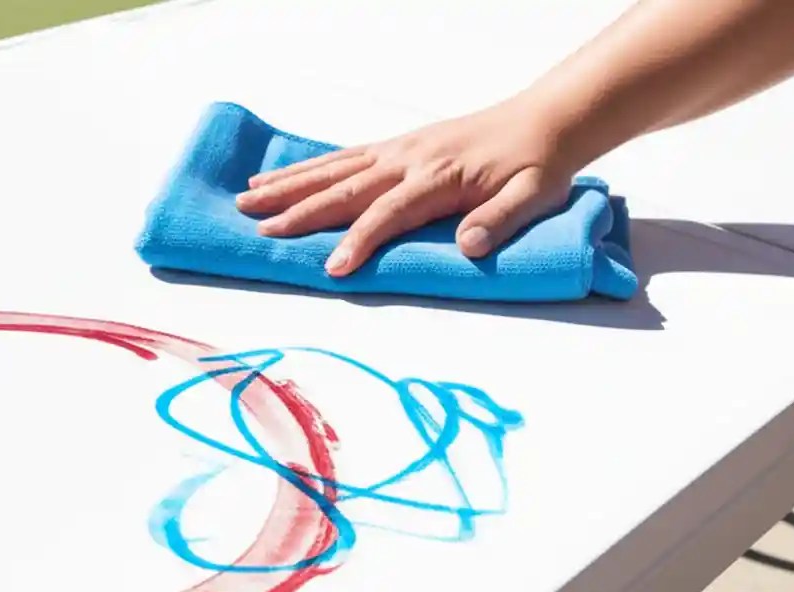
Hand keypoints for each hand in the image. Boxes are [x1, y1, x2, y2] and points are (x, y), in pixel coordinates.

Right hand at [234, 97, 577, 276]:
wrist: (544, 120)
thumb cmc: (537, 165)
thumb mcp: (533, 197)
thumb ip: (500, 221)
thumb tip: (469, 246)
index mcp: (438, 178)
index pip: (388, 213)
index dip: (358, 241)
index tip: (331, 269)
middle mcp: (409, 160)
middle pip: (344, 188)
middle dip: (299, 210)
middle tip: (258, 229)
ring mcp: (399, 150)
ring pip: (334, 168)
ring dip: (290, 185)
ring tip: (249, 199)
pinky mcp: (397, 147)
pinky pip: (344, 157)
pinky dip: (311, 168)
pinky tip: (286, 178)